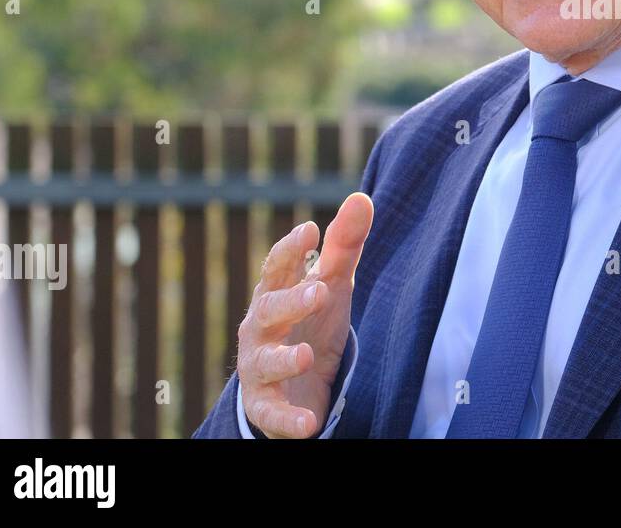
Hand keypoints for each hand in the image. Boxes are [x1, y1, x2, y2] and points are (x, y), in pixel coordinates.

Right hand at [237, 192, 372, 436]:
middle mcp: (259, 329)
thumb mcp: (330, 284)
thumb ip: (344, 245)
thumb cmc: (310, 320)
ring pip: (263, 362)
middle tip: (319, 291)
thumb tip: (362, 197)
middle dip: (290, 302)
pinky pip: (272, 413)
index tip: (309, 232)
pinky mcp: (266, 406)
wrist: (293, 380)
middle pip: (266, 310)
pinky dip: (288, 419)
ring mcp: (259, 367)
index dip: (289, 249)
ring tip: (306, 355)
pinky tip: (309, 423)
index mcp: (275, 293)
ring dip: (283, 358)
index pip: (276, 268)